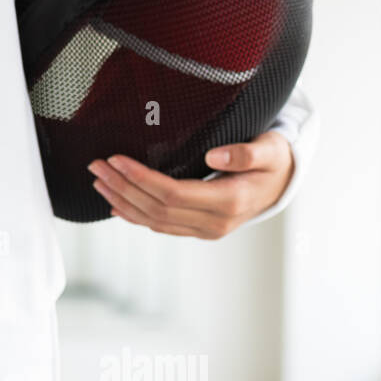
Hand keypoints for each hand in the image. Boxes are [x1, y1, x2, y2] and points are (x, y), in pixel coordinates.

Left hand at [87, 130, 294, 239]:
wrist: (284, 184)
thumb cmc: (276, 161)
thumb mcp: (270, 150)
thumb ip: (245, 154)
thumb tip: (213, 156)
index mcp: (229, 202)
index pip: (173, 194)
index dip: (142, 179)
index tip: (117, 160)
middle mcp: (214, 223)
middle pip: (157, 210)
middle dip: (123, 188)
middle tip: (97, 166)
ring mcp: (205, 230)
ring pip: (154, 222)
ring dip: (123, 203)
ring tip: (98, 182)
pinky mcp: (198, 229)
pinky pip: (161, 227)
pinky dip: (136, 217)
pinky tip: (116, 206)